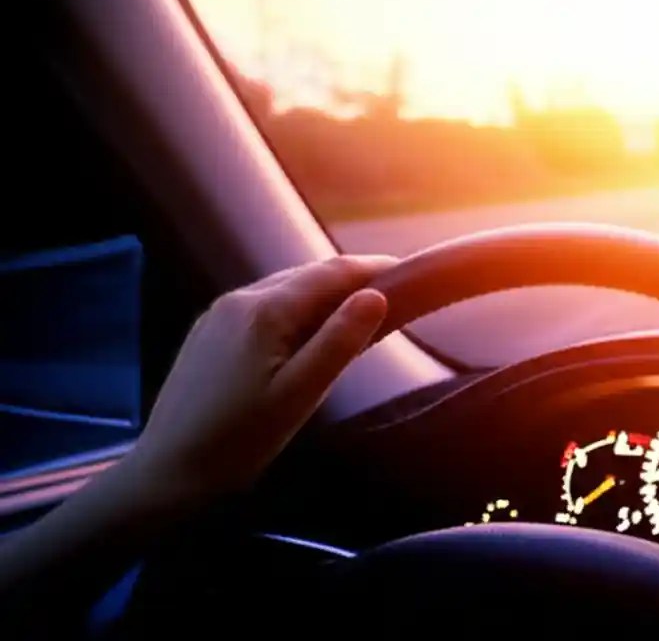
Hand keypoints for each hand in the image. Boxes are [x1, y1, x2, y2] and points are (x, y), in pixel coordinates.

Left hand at [130, 255, 394, 504]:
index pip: (331, 272)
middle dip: (351, 280)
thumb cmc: (240, 440)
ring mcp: (218, 314)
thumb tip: (376, 296)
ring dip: (323, 294)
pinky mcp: (207, 333)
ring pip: (284, 289)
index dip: (374, 268)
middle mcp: (239, 299)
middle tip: (392, 296)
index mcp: (265, 310)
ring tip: (357, 314)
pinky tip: (306, 333)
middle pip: (307, 275)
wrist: (167, 472)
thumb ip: (339, 342)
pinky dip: (295, 309)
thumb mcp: (299, 395)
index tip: (409, 272)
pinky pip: (262, 307)